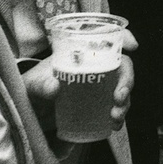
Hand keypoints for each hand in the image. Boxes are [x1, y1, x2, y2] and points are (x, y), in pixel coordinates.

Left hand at [22, 29, 138, 135]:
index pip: (105, 38)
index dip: (122, 38)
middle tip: (119, 97)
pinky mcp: (98, 104)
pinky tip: (114, 125)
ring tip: (115, 117)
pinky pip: (115, 106)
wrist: (29, 109)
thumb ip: (39, 84)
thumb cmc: (32, 88)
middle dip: (126, 80)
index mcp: (79, 53)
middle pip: (121, 65)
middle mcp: (94, 66)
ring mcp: (98, 85)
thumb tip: (53, 87)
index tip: (133, 46)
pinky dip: (119, 115)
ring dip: (125, 101)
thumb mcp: (31, 84)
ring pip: (121, 87)